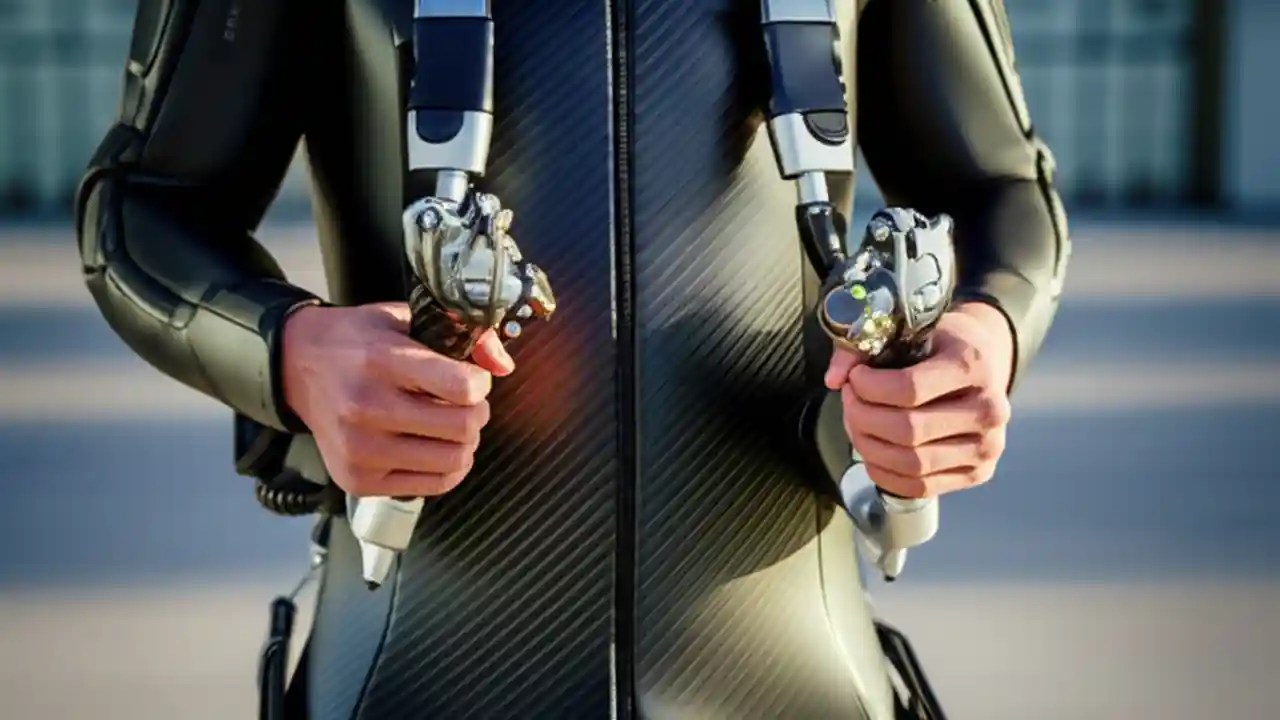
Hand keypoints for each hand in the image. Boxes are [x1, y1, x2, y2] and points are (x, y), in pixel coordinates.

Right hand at [281, 302, 514, 497]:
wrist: (296, 367)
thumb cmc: (356, 342)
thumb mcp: (403, 319)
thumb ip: (460, 335)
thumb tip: (502, 366)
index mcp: (382, 360)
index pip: (462, 386)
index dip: (480, 383)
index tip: (472, 378)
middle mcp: (367, 408)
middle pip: (464, 426)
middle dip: (477, 412)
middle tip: (462, 402)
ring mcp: (361, 449)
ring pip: (455, 460)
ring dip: (464, 442)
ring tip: (448, 423)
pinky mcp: (358, 480)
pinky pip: (434, 485)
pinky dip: (447, 467)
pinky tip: (434, 446)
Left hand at [824, 302, 1014, 498]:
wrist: (986, 363)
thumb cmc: (941, 344)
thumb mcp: (908, 329)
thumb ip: (864, 345)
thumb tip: (833, 379)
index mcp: (973, 365)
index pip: (909, 389)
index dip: (869, 387)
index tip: (854, 378)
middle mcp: (989, 409)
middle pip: (908, 430)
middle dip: (863, 417)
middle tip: (849, 401)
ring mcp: (987, 446)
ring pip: (912, 463)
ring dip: (870, 447)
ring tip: (857, 425)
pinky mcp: (979, 473)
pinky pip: (920, 486)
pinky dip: (885, 473)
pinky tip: (872, 452)